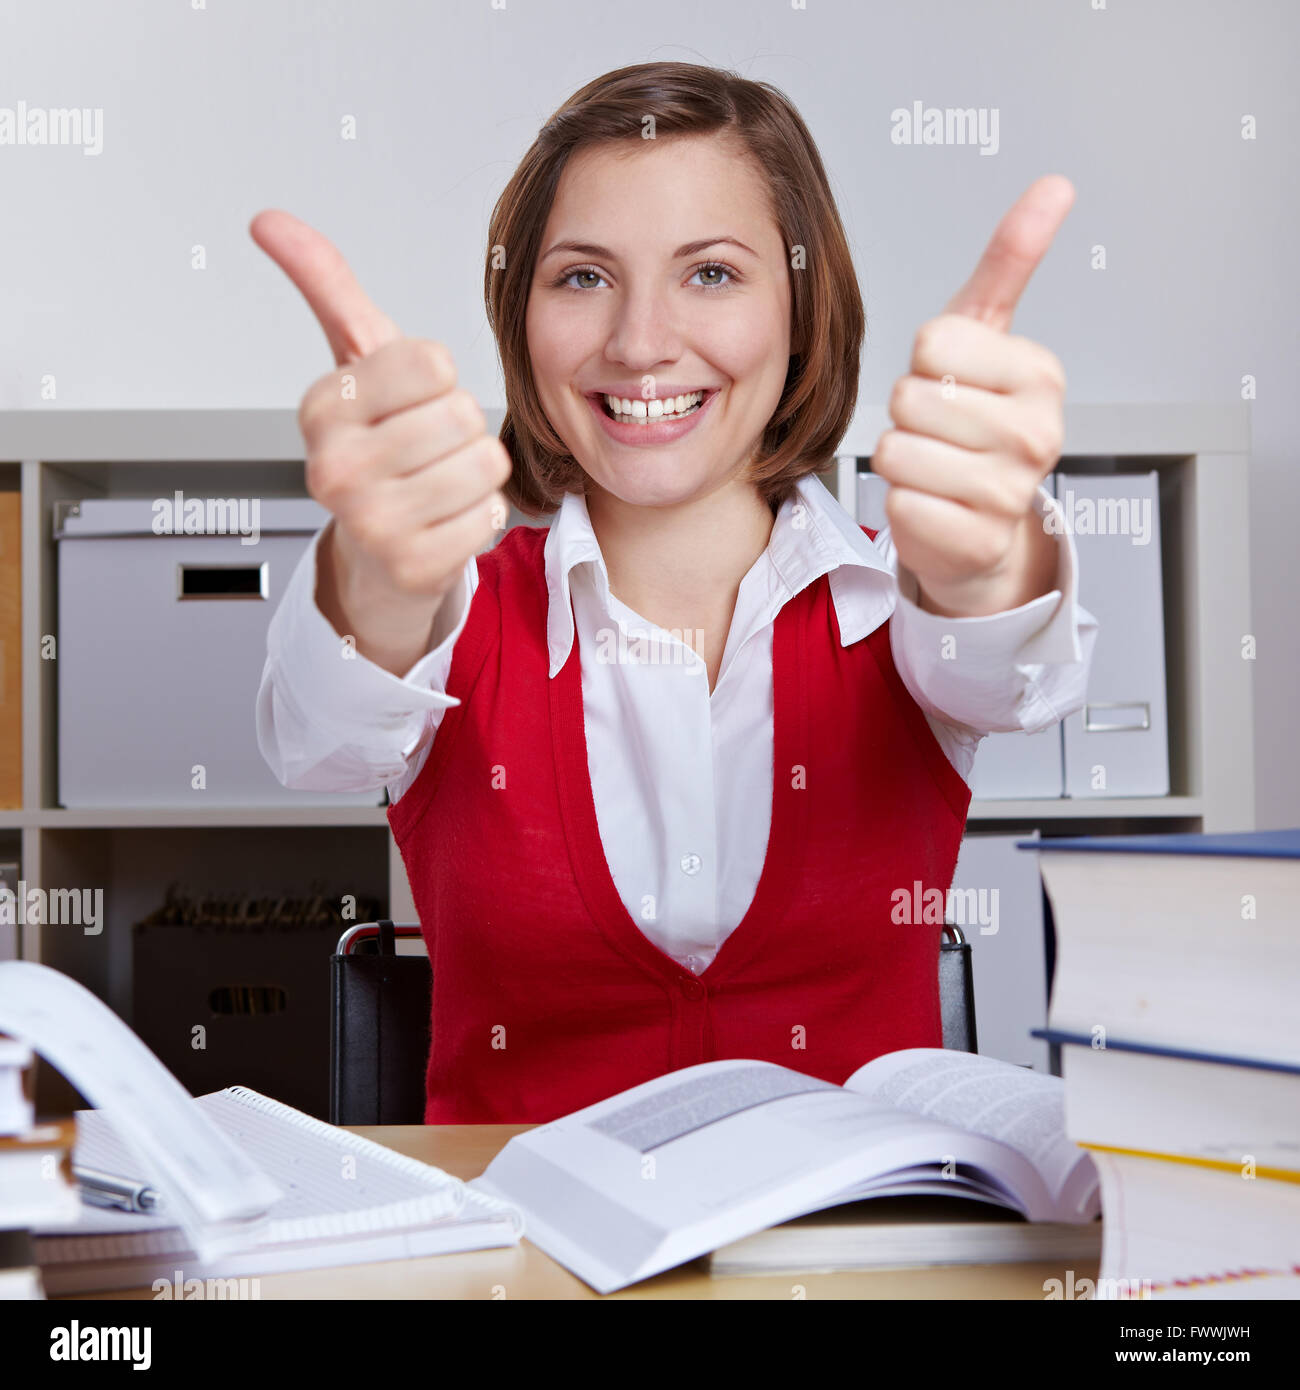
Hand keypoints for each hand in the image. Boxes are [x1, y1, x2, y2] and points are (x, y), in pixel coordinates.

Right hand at [249, 210, 510, 668]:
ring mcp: (371, 523)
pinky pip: (492, 514)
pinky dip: (482, 516)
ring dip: (476, 474)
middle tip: (426, 452)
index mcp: (322, 408)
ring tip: (438, 486)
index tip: (407, 403)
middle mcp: (335, 468)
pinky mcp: (412, 567)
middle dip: (460, 430)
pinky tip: (445, 522)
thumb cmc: (376, 450)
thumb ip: (326, 287)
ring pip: (485, 462)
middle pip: (463, 413)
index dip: (436, 379)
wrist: (376, 556)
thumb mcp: (354, 363)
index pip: (432, 360)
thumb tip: (270, 221)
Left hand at [871, 175, 1074, 617]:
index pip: (933, 342)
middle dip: (907, 414)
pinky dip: (901, 505)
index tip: (953, 381)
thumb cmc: (974, 422)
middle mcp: (1036, 435)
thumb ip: (1010, 262)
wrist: (981, 523)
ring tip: (935, 468)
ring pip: (896, 450)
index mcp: (1041, 375)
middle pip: (909, 397)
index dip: (924, 362)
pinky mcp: (974, 539)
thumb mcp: (988, 336)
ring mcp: (1010, 493)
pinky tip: (934, 506)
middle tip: (939, 432)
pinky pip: (898, 503)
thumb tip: (1053, 187)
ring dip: (900, 460)